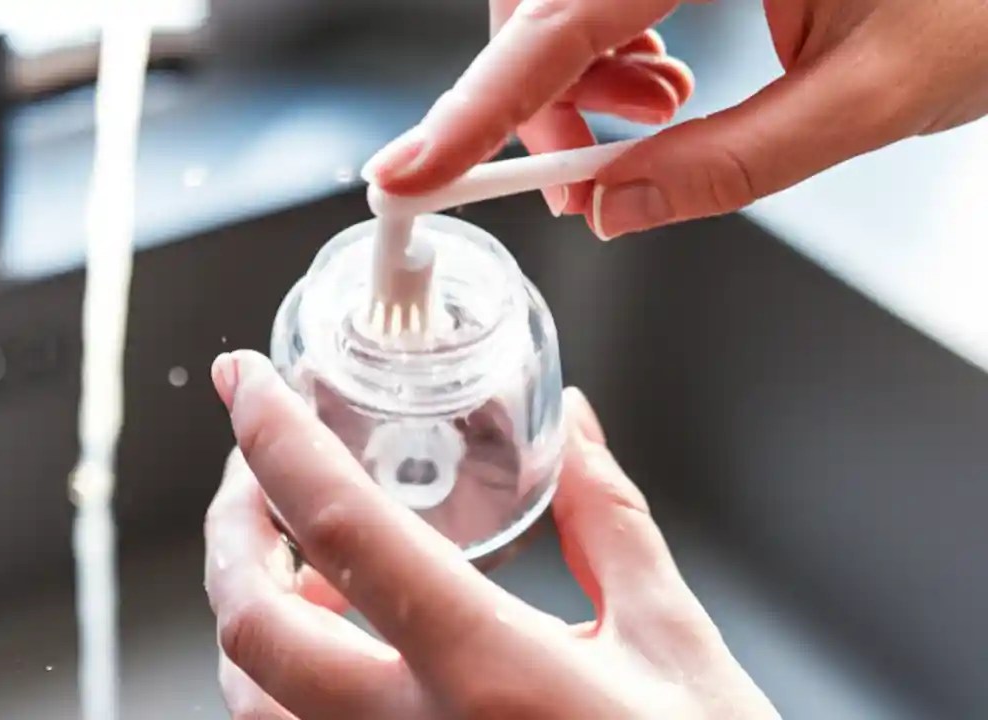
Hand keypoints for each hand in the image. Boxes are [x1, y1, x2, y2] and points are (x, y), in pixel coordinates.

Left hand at [203, 350, 777, 718]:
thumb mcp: (672, 647)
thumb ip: (609, 525)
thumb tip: (574, 427)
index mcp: (491, 670)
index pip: (344, 527)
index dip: (277, 438)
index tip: (245, 381)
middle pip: (251, 625)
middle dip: (230, 528)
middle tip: (252, 472)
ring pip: (250, 698)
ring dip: (247, 609)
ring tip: (289, 553)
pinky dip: (280, 679)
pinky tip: (331, 644)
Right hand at [365, 0, 987, 239]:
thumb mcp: (875, 94)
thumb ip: (736, 161)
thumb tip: (618, 209)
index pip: (565, 18)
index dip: (479, 106)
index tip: (415, 169)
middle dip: (537, 98)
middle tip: (581, 179)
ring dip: (572, 75)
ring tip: (654, 119)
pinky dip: (602, 47)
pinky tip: (660, 78)